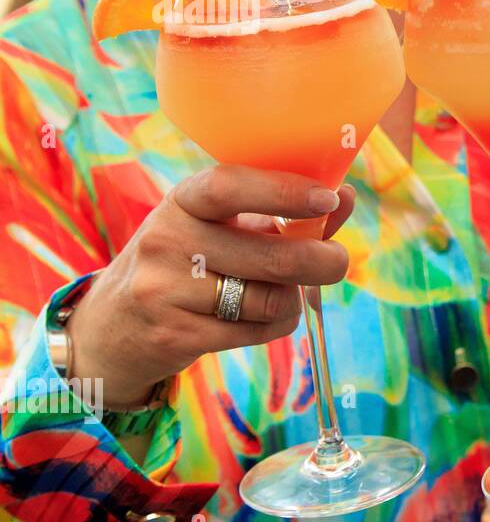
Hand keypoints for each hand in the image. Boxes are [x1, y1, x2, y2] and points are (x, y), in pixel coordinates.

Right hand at [69, 165, 354, 406]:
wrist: (112, 327)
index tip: (328, 199)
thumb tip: (345, 196)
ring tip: (281, 294)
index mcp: (183, 201)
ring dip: (292, 300)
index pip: (230, 186)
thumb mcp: (219, 227)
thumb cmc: (186, 263)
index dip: (284, 192)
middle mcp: (167, 240)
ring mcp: (165, 290)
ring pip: (270, 300)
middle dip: (320, 262)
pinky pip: (256, 332)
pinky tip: (261, 319)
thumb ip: (283, 214)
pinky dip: (275, 326)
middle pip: (272, 257)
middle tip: (337, 262)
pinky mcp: (174, 335)